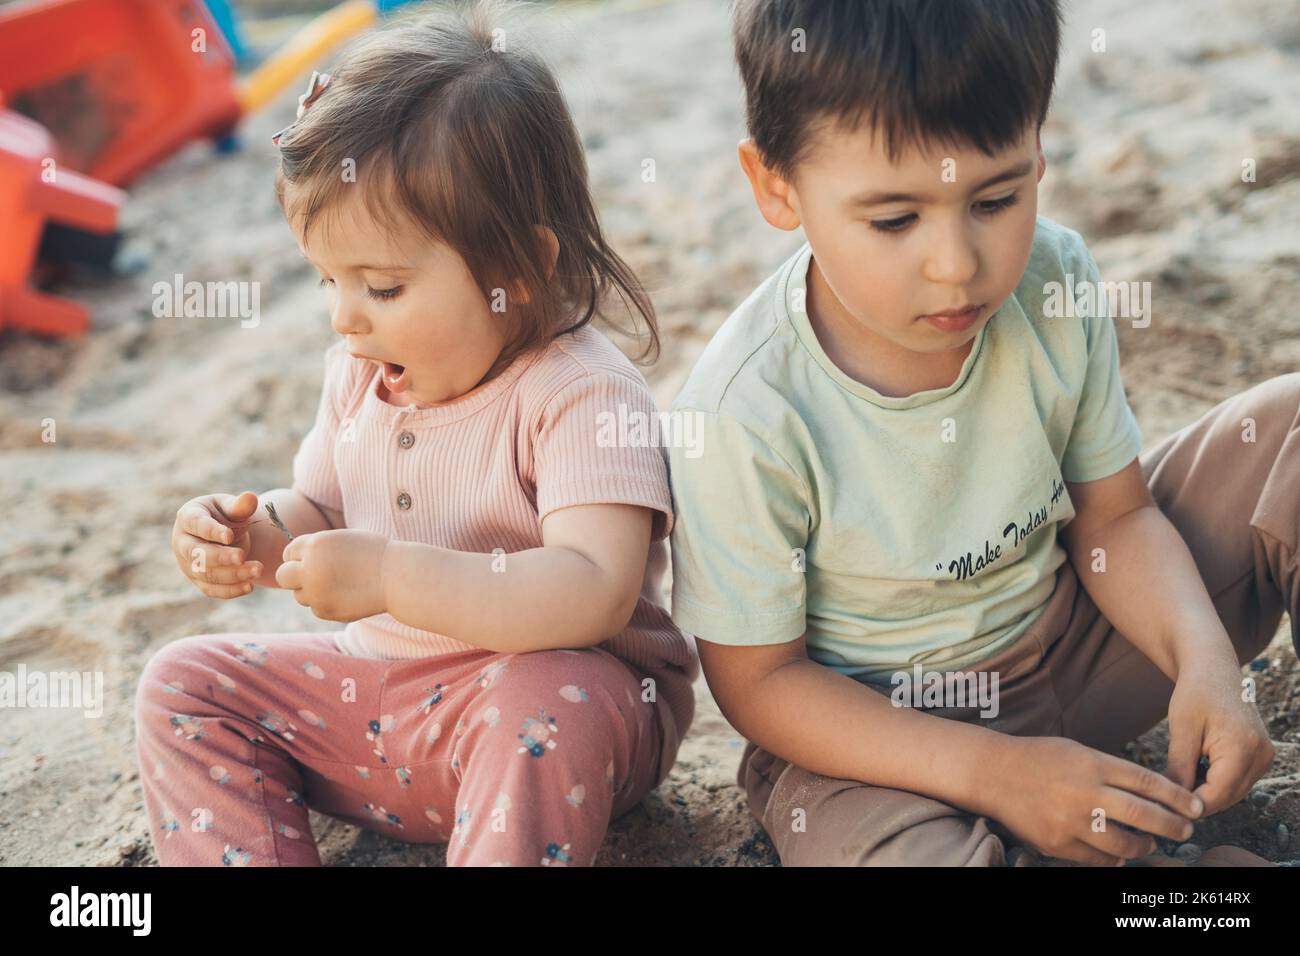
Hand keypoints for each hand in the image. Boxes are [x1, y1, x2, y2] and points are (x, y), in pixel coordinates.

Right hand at [172, 491, 263, 598]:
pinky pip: (211, 589)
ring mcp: (188, 563)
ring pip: (205, 574)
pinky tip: (249, 586)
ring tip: (258, 569)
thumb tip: (250, 498)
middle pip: (195, 553)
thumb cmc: (227, 516)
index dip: (211, 531)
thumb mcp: (233, 508)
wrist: (227, 535)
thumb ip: (240, 506)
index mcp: (188, 517)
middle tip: (243, 556)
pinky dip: (230, 590)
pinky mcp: (198, 580)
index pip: (195, 524)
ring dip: (232, 574)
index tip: (230, 536)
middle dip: (220, 557)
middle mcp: (182, 542)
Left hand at [276, 529, 388, 622]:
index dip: (301, 556)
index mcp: (315, 545)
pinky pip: (315, 607)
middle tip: (313, 575)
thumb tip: (293, 563)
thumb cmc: (373, 553)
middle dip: (294, 575)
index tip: (316, 558)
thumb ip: (316, 549)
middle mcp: (310, 569)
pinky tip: (346, 594)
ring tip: (338, 584)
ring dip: (311, 590)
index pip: (289, 552)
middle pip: (283, 576)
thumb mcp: (341, 539)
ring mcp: (316, 593)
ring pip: (299, 595)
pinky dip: (326, 603)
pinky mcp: (325, 611)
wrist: (397, 577)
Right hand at [989, 736, 1203, 865]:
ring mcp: (1070, 820)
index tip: (1196, 806)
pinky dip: (1114, 858)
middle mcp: (1085, 792)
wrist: (993, 773)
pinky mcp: (1056, 842)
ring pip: (1124, 843)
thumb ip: (1112, 769)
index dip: (1177, 797)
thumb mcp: (1077, 751)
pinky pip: (1097, 859)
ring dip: (1144, 846)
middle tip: (1186, 831)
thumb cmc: (1039, 758)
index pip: (1148, 782)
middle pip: (1143, 814)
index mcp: (1093, 763)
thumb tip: (1151, 795)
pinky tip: (1120, 854)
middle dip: (1172, 826)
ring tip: (1150, 844)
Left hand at [1165, 655, 1274, 815]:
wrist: (1214, 668)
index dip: (1191, 805)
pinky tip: (1194, 774)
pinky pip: (1238, 780)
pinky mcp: (1261, 755)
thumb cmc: (1195, 692)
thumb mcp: (1181, 729)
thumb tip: (1174, 801)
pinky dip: (1217, 782)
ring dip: (1207, 793)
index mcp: (1243, 747)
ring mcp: (1265, 756)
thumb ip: (1180, 767)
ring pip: (1233, 791)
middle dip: (1198, 801)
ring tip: (1177, 785)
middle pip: (1227, 796)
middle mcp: (1261, 755)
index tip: (1165, 807)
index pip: (1218, 793)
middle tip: (1166, 800)